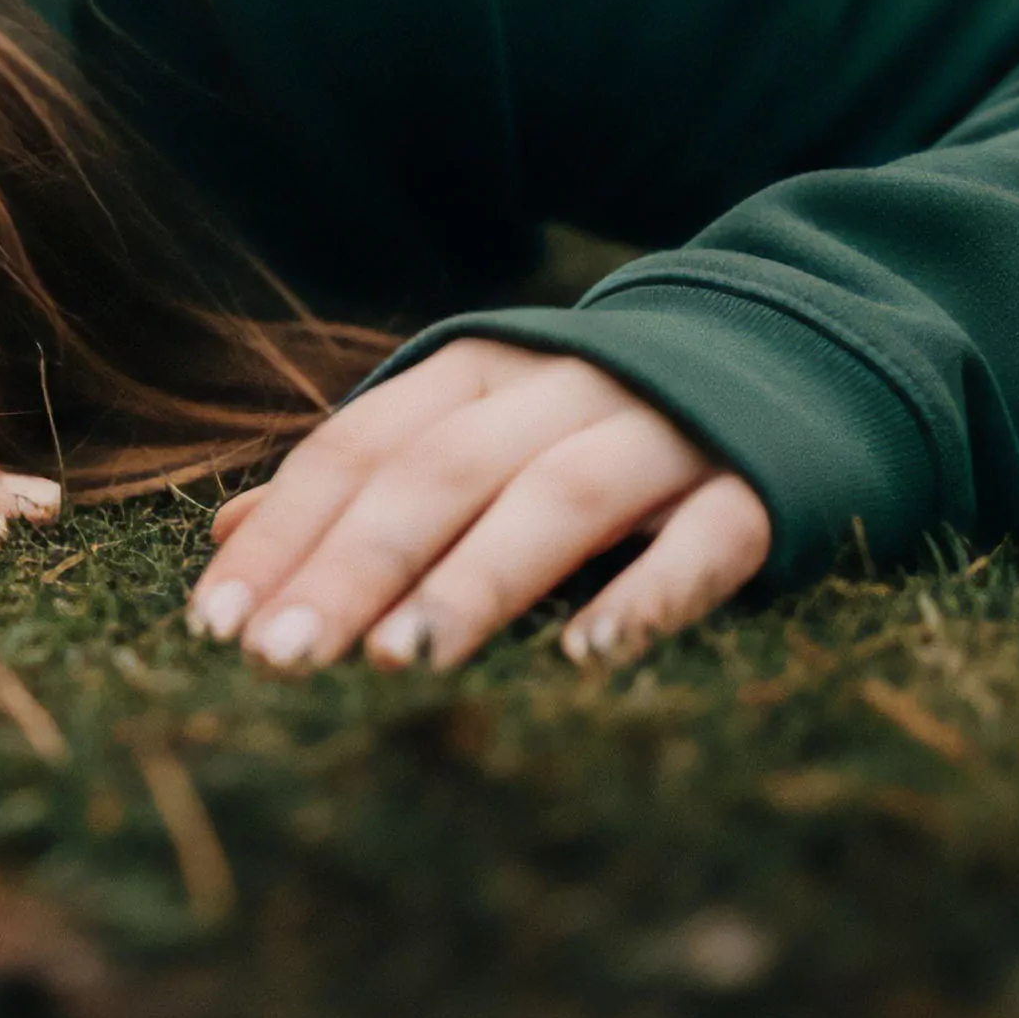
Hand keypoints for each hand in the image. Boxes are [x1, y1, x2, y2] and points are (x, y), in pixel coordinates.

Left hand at [185, 339, 767, 669]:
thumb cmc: (598, 423)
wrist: (803, 355)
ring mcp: (667, 433)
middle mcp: (564, 389)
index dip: (287, 530)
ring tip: (402, 661)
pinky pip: (705, 540)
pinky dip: (649, 595)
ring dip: (476, 580)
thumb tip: (228, 538)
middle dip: (354, 567)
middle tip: (280, 660)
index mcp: (480, 371)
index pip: (361, 447)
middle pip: (441, 473)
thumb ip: (364, 480)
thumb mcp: (475, 429)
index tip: (216, 622)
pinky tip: (591, 658)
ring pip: (558, 498)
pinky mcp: (763, 485)